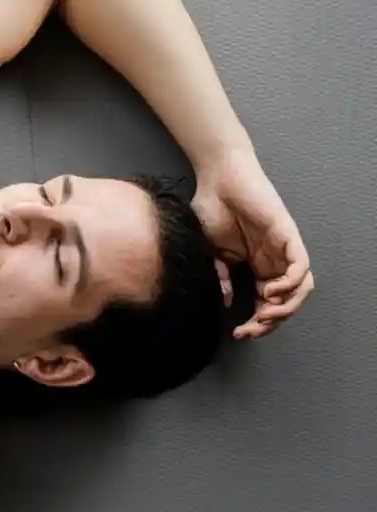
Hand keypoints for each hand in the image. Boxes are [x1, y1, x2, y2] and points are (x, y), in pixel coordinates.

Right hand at [191, 151, 313, 339]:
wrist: (216, 178)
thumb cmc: (211, 208)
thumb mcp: (210, 251)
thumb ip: (220, 276)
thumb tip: (226, 301)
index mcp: (258, 265)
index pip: (268, 303)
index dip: (257, 323)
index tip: (238, 333)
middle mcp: (274, 260)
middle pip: (288, 301)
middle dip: (271, 322)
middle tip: (250, 331)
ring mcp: (282, 248)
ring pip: (302, 287)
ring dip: (287, 308)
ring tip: (265, 315)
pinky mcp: (287, 235)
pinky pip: (301, 265)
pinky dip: (291, 283)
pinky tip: (270, 291)